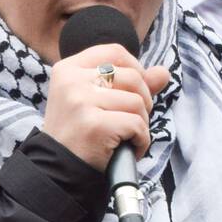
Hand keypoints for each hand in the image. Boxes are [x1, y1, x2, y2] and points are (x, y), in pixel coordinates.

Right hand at [41, 44, 171, 171]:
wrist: (58, 169)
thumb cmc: (78, 134)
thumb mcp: (96, 100)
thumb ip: (129, 84)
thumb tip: (163, 72)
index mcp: (68, 69)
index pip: (114, 52)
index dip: (135, 68)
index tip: (134, 90)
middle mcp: (72, 81)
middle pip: (133, 77)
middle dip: (143, 101)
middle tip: (129, 120)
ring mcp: (81, 101)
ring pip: (138, 102)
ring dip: (141, 124)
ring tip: (125, 137)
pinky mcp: (94, 124)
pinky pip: (137, 125)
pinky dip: (140, 141)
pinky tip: (127, 149)